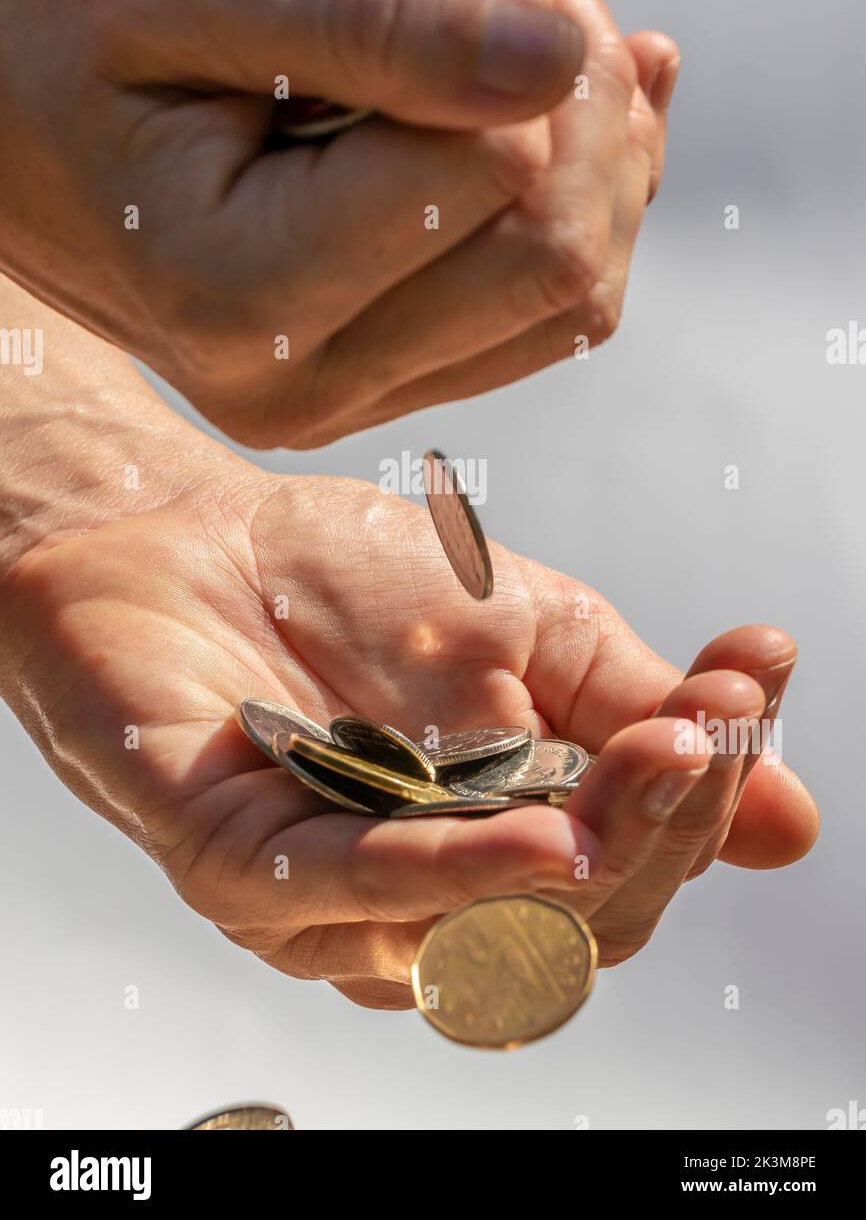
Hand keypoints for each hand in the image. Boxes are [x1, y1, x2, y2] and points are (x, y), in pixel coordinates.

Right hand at [0, 0, 673, 447]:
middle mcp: (304, 384)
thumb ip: (378, 27)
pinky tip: (560, 99)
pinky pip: (540, 316)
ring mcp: (349, 398)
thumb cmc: (62, 52)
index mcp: (243, 295)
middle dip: (588, 91)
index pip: (494, 174)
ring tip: (544, 8)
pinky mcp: (381, 382)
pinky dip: (579, 201)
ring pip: (572, 299)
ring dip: (601, 149)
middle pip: (556, 260)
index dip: (523, 28)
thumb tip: (558, 56)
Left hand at [0, 457, 816, 1009]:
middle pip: (582, 921)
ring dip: (589, 857)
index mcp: (504, 837)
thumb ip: (637, 715)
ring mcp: (334, 901)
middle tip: (706, 725)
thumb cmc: (347, 581)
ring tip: (665, 763)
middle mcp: (430, 894)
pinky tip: (549, 837)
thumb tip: (786, 816)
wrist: (184, 526)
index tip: (749, 678)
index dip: (707, 790)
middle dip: (665, 824)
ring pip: (490, 935)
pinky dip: (459, 872)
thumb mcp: (529, 630)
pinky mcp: (245, 874)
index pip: (635, 861)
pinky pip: (356, 896)